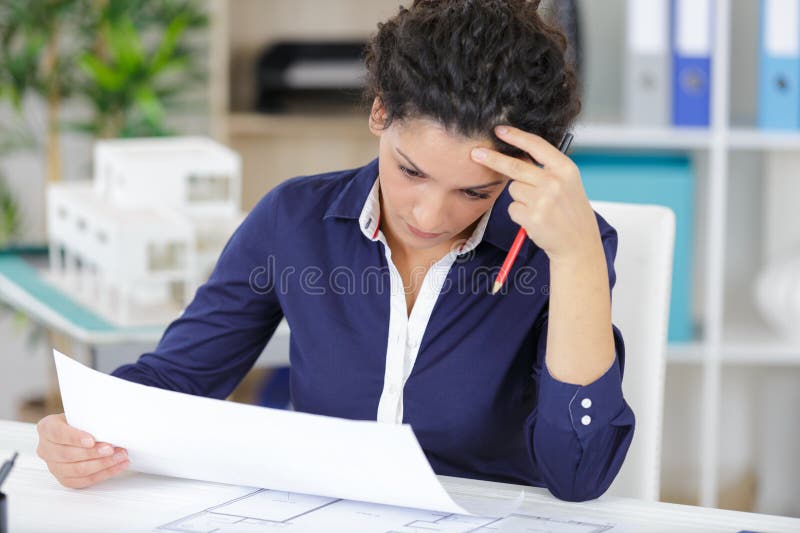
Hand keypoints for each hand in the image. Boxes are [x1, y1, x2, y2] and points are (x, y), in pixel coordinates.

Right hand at [36, 413, 128, 488]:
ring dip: (102, 464)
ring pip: (77, 470)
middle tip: (112, 449)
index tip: (92, 440)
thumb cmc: (80, 421)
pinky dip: (103, 474)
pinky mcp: (64, 478)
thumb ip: (89, 418)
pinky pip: (84, 480)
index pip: (58, 434)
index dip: (75, 438)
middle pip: (68, 455)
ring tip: (120, 456)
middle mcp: (46, 448)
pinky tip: (117, 466)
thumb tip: (109, 424)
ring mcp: (53, 466)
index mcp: (47, 428)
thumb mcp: (81, 413)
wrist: (77, 431)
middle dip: (93, 453)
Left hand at [471, 126, 601, 261]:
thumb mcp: (567, 183)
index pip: (537, 146)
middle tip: (475, 153)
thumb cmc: (570, 212)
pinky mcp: (532, 217)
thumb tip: (515, 157)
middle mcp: (555, 182)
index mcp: (566, 169)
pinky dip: (519, 214)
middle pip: (515, 166)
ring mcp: (543, 200)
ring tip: (538, 208)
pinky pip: (512, 208)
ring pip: (513, 189)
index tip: (500, 130)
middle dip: (492, 159)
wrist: (578, 243)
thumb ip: (546, 169)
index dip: (516, 136)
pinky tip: (535, 220)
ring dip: (519, 198)